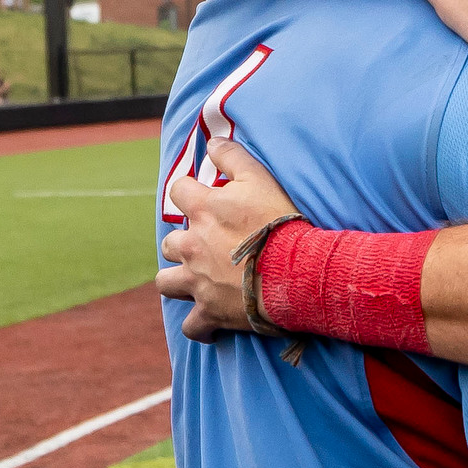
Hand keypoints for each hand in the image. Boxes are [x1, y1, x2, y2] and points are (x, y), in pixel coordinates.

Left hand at [155, 138, 298, 341]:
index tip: (205, 198)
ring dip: (179, 281)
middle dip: (183, 243)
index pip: (178, 191)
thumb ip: (233, 156)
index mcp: (203, 211)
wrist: (300, 272)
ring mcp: (197, 281)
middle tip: (208, 245)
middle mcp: (192, 245)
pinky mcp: (210, 311)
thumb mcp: (262, 179)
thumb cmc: (282, 224)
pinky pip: (193, 326)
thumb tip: (211, 141)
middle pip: (169, 242)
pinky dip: (199, 326)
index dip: (190, 193)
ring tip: (198, 281)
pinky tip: (209, 324)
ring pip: (167, 283)